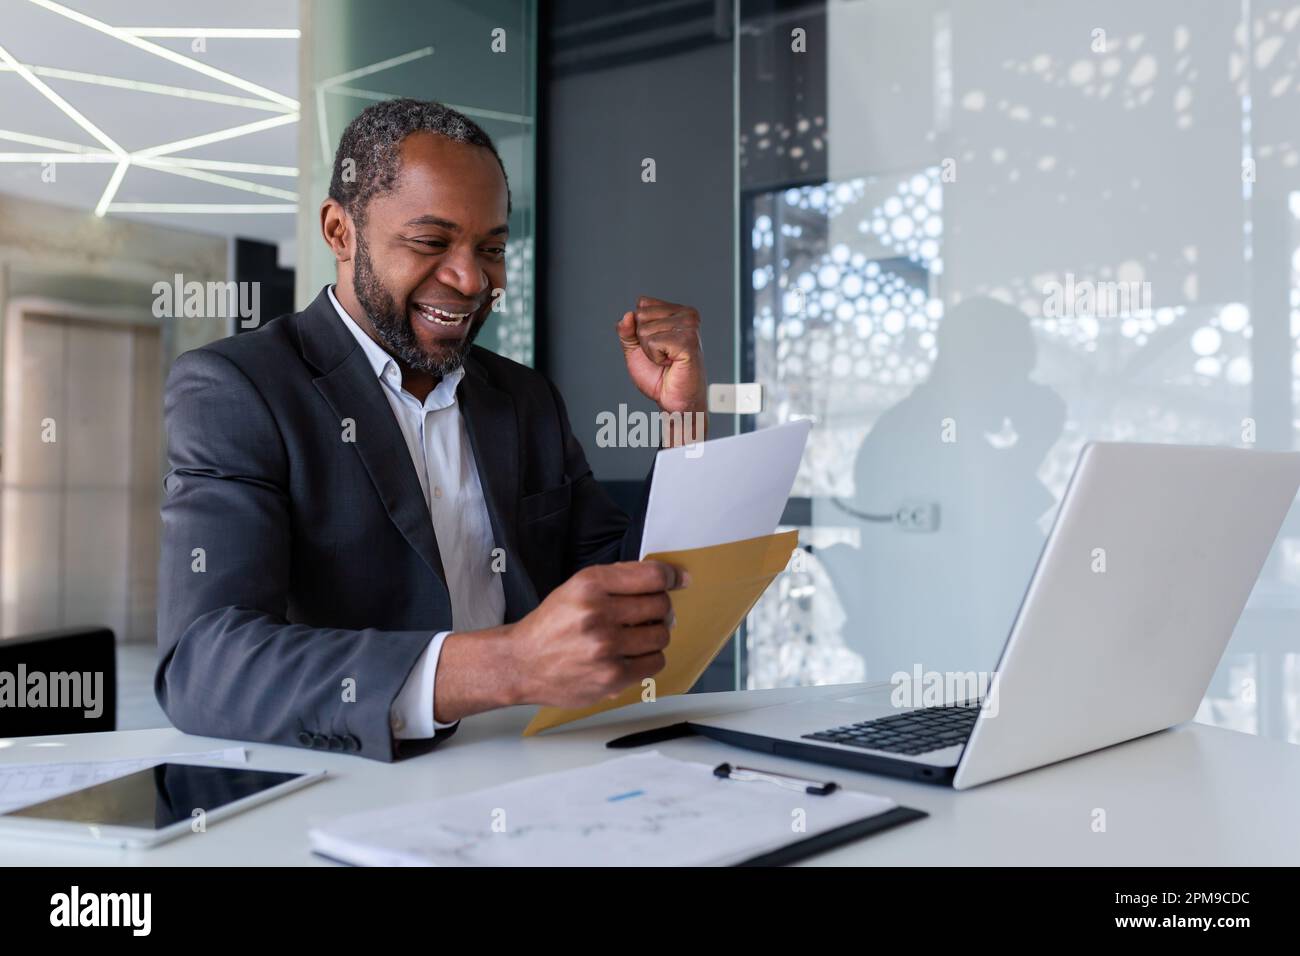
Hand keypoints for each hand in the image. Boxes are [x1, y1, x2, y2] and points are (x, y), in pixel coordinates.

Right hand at [509, 561, 684, 707]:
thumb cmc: (552, 625)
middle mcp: (597, 613)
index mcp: (589, 584)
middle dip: (658, 608)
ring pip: (661, 635)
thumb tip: (667, 578)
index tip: (678, 579)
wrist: (522, 663)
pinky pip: (655, 663)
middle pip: (660, 605)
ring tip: (635, 637)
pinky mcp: (612, 677)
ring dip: (654, 635)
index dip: (671, 576)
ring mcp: (605, 648)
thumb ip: (618, 580)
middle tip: (645, 614)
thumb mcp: (577, 587)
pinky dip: (649, 658)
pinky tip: (631, 655)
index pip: (651, 575)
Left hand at [617, 296, 707, 443]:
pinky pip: (652, 342)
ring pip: (644, 329)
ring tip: (667, 360)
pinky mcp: (688, 341)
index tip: (656, 345)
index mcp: (677, 312)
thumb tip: (627, 315)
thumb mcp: (636, 349)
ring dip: (651, 351)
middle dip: (643, 340)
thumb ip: (627, 331)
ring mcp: (689, 327)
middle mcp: (686, 315)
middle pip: (641, 315)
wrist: (674, 400)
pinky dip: (656, 357)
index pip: (642, 304)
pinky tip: (671, 363)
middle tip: (662, 355)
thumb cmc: (660, 376)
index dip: (639, 329)